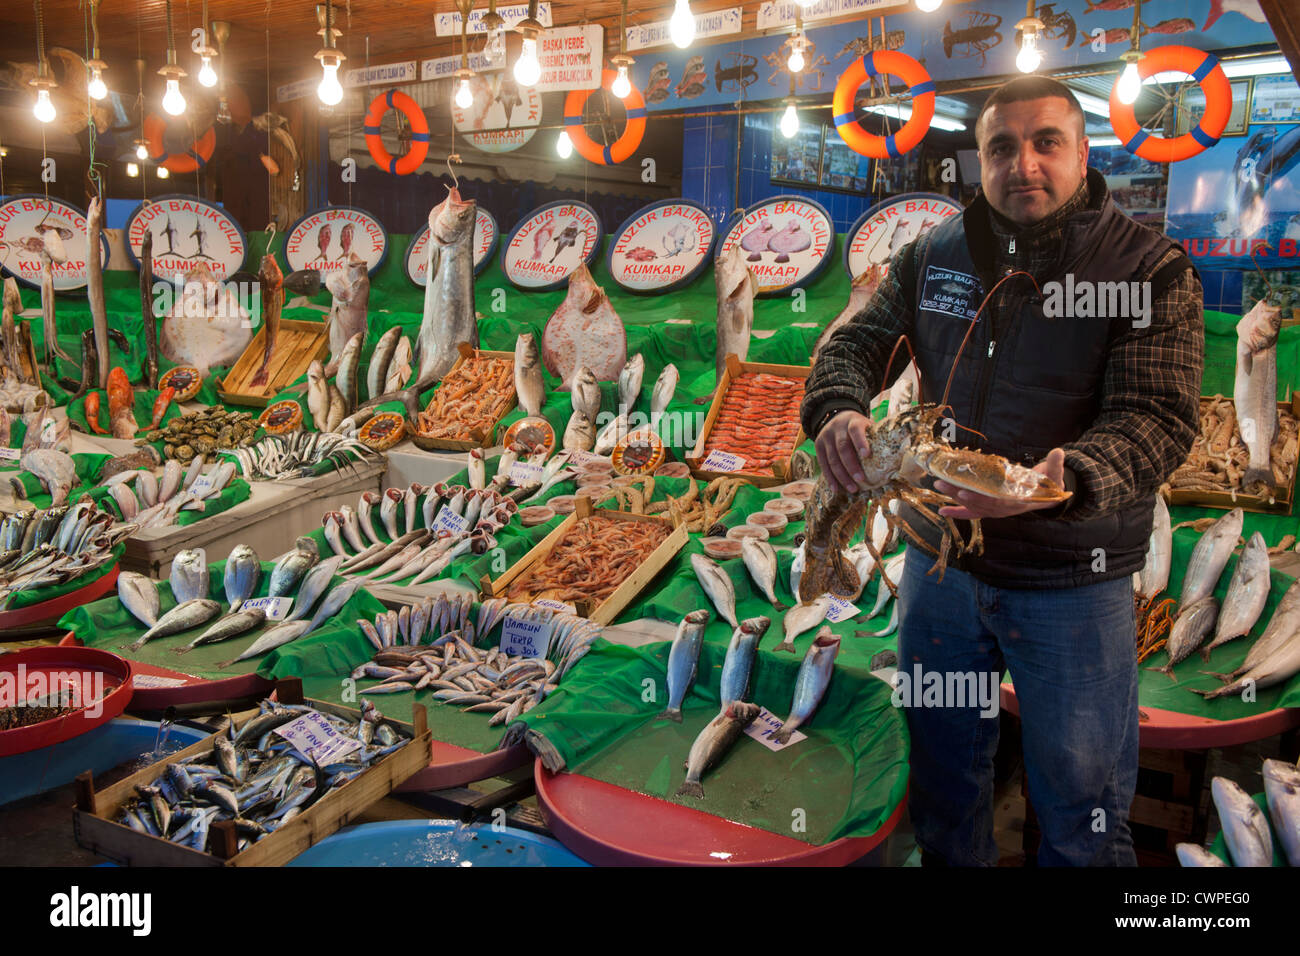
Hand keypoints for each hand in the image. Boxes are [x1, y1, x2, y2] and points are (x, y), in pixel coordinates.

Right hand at [814, 410, 871, 494]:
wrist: (838, 418)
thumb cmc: (859, 428)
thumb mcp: (867, 426)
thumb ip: (876, 438)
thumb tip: (897, 459)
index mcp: (852, 421)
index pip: (856, 430)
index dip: (860, 442)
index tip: (867, 455)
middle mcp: (837, 428)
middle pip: (842, 447)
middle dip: (851, 465)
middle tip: (861, 480)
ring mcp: (825, 436)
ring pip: (832, 459)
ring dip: (842, 476)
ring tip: (852, 489)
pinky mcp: (818, 445)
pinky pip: (823, 464)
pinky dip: (830, 478)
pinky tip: (836, 489)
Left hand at [936, 448, 1066, 519]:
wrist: (1047, 496)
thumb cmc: (1049, 484)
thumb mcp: (1056, 474)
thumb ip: (1056, 465)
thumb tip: (1059, 452)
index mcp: (1019, 501)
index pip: (997, 502)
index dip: (981, 498)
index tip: (966, 492)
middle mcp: (1005, 509)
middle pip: (979, 503)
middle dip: (959, 494)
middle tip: (941, 483)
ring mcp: (996, 510)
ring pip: (973, 506)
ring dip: (954, 497)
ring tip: (938, 486)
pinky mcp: (990, 509)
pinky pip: (972, 513)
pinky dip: (957, 512)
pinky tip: (942, 509)